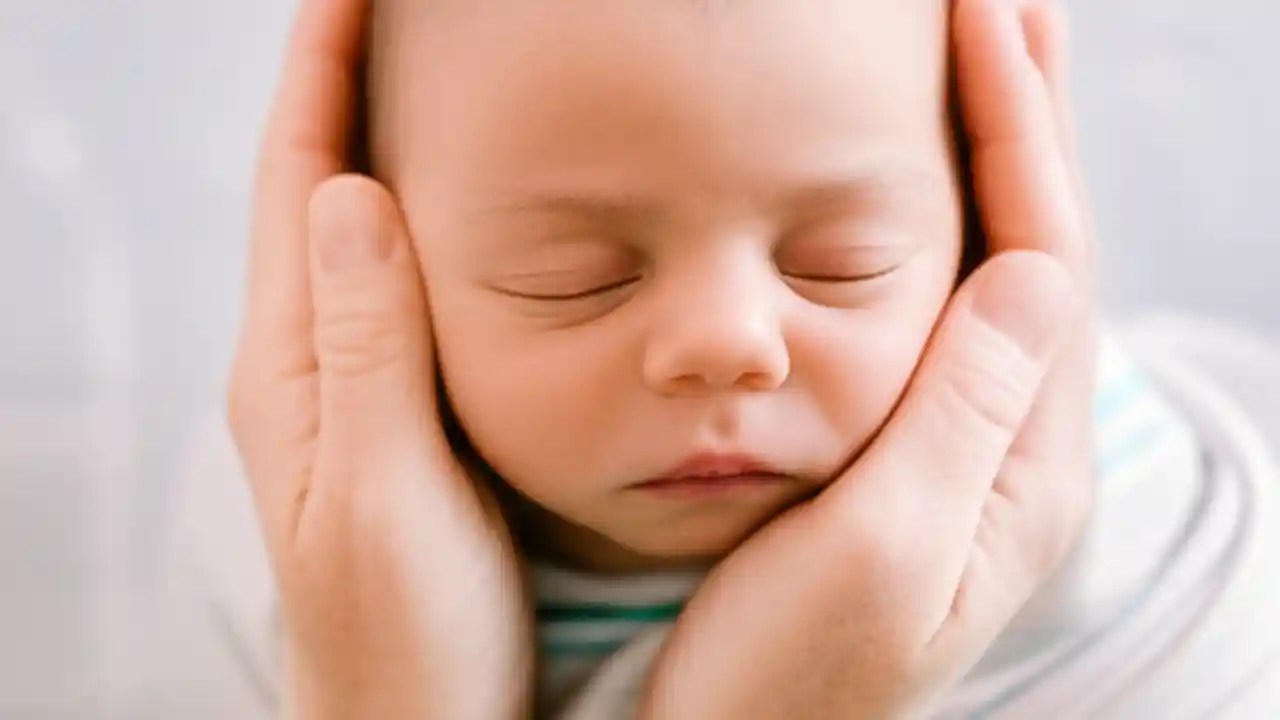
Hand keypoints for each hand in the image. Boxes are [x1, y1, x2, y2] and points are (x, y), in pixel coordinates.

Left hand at [226, 1, 532, 716]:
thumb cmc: (403, 635)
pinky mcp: (395, 414)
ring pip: (356, 229)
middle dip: (344, 81)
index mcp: (298, 370)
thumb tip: (353, 194)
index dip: (321, 73)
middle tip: (393, 9)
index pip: (300, 183)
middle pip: (316, 186)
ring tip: (421, 70)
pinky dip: (420, 215)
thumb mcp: (382, 493)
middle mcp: (311, 364)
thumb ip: (369, 350)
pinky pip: (395, 284)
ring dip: (377, 136)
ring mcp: (350, 387)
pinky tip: (458, 204)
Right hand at [637, 1, 1095, 716]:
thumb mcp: (877, 551)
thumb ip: (960, 415)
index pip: (1044, 263)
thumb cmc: (786, 677)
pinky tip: (916, 189)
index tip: (985, 21)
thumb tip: (1028, 268)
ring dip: (990, 163)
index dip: (1019, 136)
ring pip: (992, 275)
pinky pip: (941, 312)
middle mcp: (1010, 454)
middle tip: (1003, 7)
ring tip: (977, 64)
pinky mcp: (906, 459)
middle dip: (1025, 124)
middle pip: (1037, 252)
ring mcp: (962, 455)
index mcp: (1019, 470)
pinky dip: (937, 228)